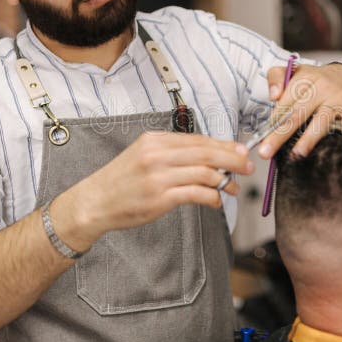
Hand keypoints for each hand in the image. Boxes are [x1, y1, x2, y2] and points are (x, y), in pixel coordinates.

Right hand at [61, 132, 253, 247]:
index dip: (224, 145)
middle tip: (247, 166)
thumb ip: (172, 152)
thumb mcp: (144, 155)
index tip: (240, 151)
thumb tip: (208, 154)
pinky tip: (216, 201)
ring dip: (225, 181)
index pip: (198, 139)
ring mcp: (158, 176)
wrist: (94, 202)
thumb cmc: (122, 180)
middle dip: (232, 159)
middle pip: (206, 153)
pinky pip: (196, 194)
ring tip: (233, 188)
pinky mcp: (160, 197)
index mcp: (155, 140)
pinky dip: (212, 197)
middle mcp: (157, 154)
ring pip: (204, 173)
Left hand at [258, 64, 341, 158]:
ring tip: (297, 153)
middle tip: (264, 152)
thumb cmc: (314, 80)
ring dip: (309, 138)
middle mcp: (320, 88)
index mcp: (303, 79)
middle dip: (280, 135)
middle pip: (297, 114)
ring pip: (321, 120)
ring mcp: (336, 99)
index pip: (284, 103)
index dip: (273, 121)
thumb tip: (273, 97)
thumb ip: (276, 78)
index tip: (261, 138)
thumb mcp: (294, 71)